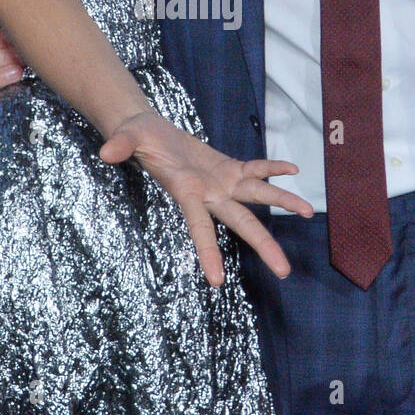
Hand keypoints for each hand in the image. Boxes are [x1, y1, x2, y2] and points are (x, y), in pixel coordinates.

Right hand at [99, 109, 312, 285]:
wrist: (148, 132)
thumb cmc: (134, 136)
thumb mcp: (126, 137)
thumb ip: (120, 145)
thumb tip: (106, 152)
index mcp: (186, 192)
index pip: (198, 228)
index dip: (207, 252)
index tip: (217, 282)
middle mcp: (209, 194)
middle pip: (241, 223)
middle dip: (264, 246)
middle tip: (285, 272)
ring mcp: (221, 183)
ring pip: (258, 196)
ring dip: (283, 201)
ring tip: (309, 211)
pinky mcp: (227, 168)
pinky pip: (255, 169)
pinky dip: (273, 168)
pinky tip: (293, 169)